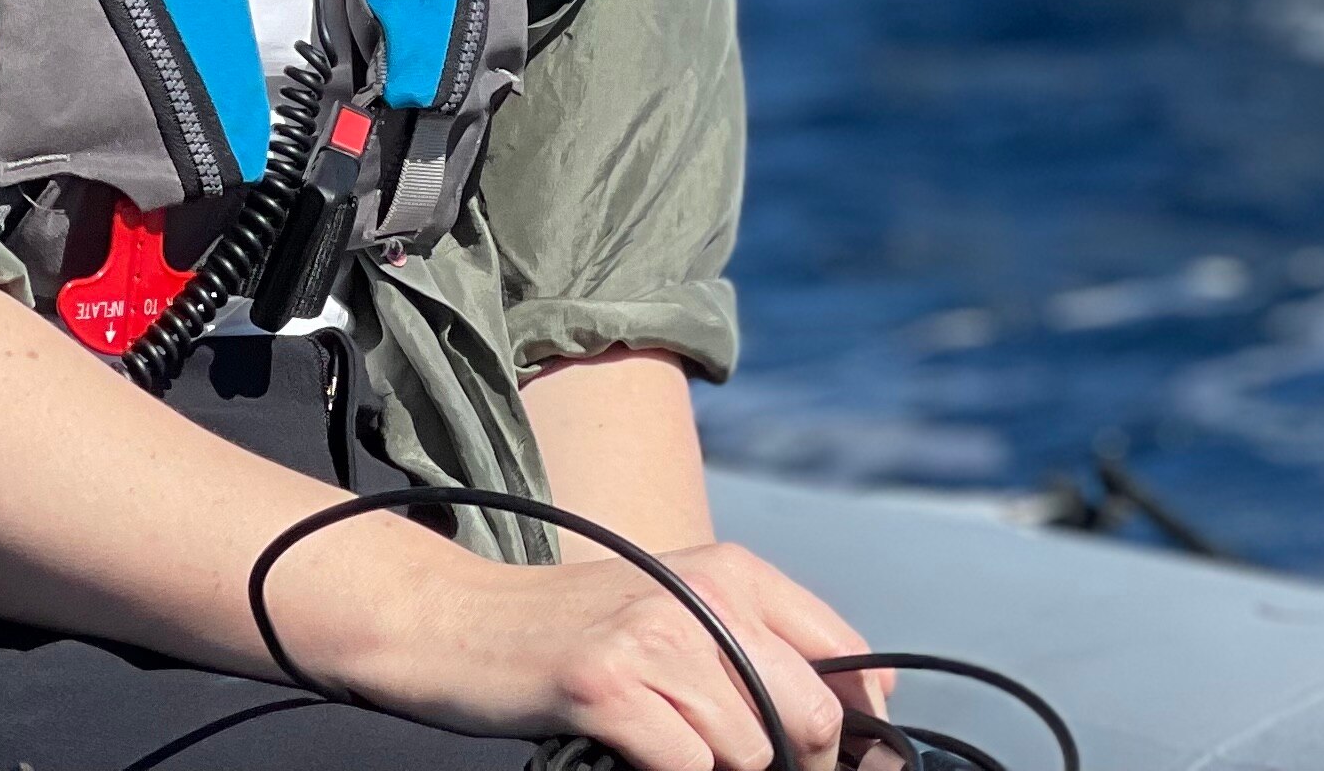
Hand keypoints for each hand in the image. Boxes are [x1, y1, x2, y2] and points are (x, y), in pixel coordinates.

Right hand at [275, 521, 874, 770]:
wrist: (464, 621)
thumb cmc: (578, 629)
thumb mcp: (680, 609)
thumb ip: (755, 648)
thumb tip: (839, 726)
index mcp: (736, 571)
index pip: (849, 655)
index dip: (859, 724)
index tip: (842, 763)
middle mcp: (707, 594)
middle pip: (813, 713)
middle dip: (797, 764)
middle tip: (743, 769)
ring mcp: (656, 637)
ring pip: (750, 749)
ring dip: (718, 769)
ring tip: (667, 745)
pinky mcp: (607, 685)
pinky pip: (687, 765)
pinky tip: (633, 750)